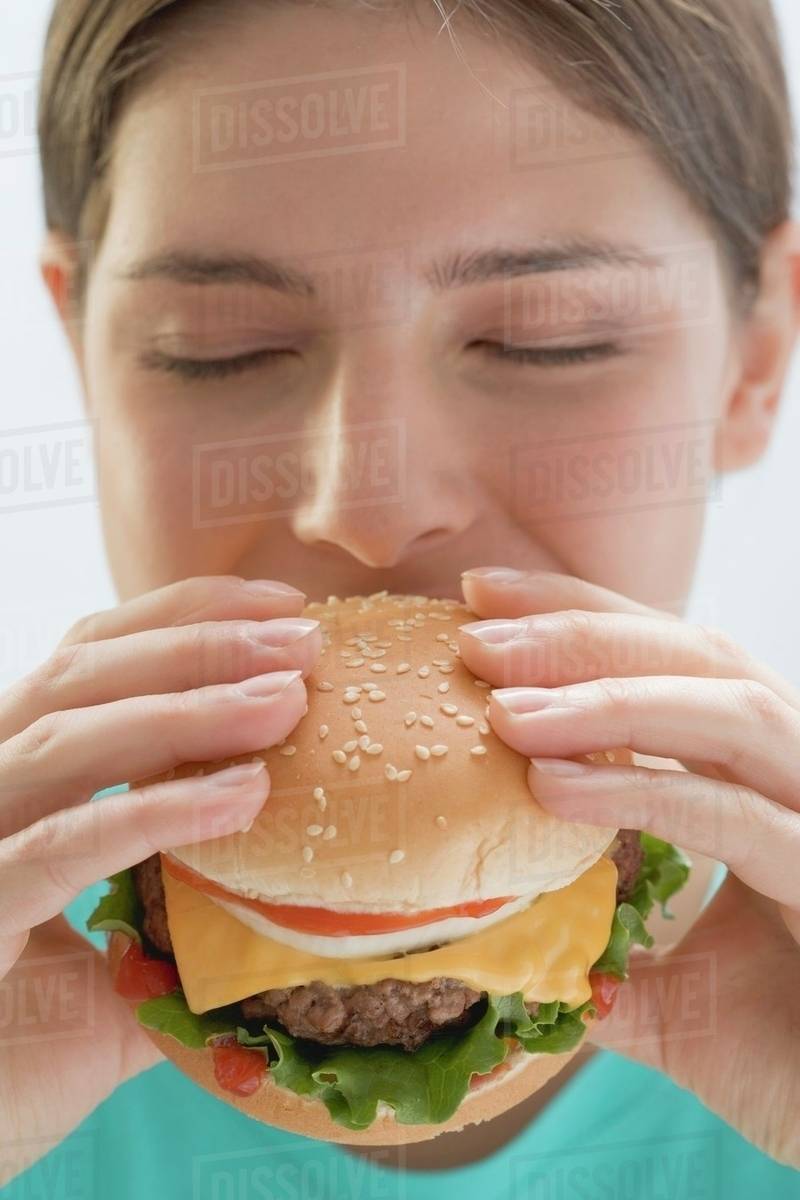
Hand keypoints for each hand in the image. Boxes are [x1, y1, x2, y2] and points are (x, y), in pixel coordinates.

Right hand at [0, 575, 321, 1182]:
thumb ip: (181, 908)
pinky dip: (152, 809)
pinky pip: (59, 843)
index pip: (90, 660)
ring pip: (68, 737)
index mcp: (12, 781)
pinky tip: (242, 795)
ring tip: (287, 701)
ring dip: (188, 708)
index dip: (182, 619)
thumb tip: (297, 890)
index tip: (281, 612)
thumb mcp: (113, 959)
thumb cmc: (19, 1054)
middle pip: (81, 675)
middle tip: (304, 644)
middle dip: (198, 646)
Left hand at [457, 566, 799, 1166]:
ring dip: (605, 701)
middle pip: (697, 657)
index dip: (581, 617)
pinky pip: (737, 816)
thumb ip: (601, 955)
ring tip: (502, 711)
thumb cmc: (793, 1058)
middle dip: (581, 635)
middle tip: (475, 634)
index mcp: (765, 777)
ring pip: (728, 712)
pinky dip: (643, 792)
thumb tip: (499, 941)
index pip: (670, 662)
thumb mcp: (677, 998)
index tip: (482, 602)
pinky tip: (553, 788)